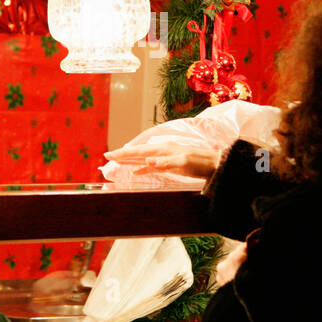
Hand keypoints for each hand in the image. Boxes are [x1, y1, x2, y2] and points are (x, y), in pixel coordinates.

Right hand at [103, 143, 220, 179]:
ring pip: (143, 158)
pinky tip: (136, 172)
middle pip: (138, 153)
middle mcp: (162, 151)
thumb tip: (147, 161)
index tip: (109, 154)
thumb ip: (164, 162)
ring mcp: (166, 158)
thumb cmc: (200, 163)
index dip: (124, 153)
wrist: (215, 165)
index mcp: (163, 149)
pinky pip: (151, 166)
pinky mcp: (170, 165)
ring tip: (117, 161)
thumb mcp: (183, 162)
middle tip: (107, 156)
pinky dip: (142, 169)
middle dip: (123, 155)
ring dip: (130, 160)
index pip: (138, 151)